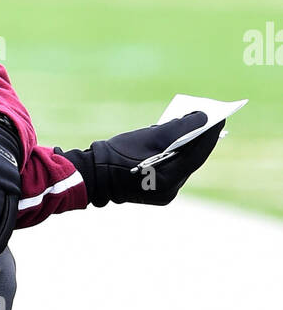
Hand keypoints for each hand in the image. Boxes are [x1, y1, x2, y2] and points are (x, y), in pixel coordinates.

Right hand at [59, 111, 223, 206]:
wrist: (90, 175)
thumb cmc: (115, 155)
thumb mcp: (148, 137)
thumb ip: (178, 127)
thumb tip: (201, 118)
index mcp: (168, 181)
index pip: (197, 156)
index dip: (209, 136)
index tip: (219, 117)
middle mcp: (169, 191)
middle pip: (191, 161)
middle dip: (198, 139)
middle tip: (208, 117)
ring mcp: (162, 192)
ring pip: (181, 164)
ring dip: (186, 144)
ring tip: (193, 124)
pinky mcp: (154, 189)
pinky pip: (171, 167)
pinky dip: (174, 152)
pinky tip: (175, 137)